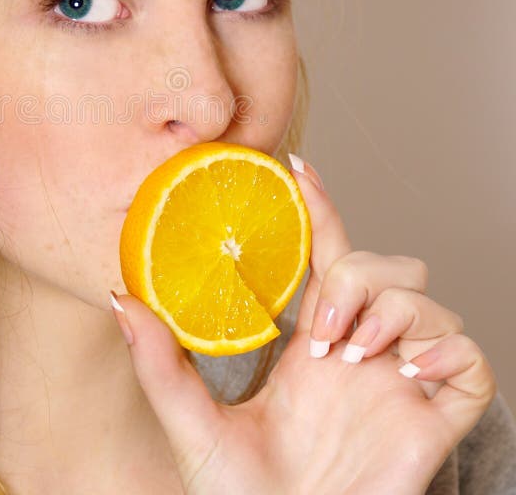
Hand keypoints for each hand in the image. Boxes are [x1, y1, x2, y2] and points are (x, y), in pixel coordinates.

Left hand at [110, 155, 496, 493]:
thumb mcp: (192, 424)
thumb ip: (157, 362)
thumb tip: (118, 298)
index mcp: (309, 342)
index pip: (325, 254)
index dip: (318, 208)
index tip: (296, 167)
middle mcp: (358, 350)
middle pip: (387, 265)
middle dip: (357, 279)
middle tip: (322, 331)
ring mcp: (399, 380)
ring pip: (428, 301)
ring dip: (392, 314)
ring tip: (351, 357)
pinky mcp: (437, 417)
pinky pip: (473, 362)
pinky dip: (448, 354)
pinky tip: (405, 375)